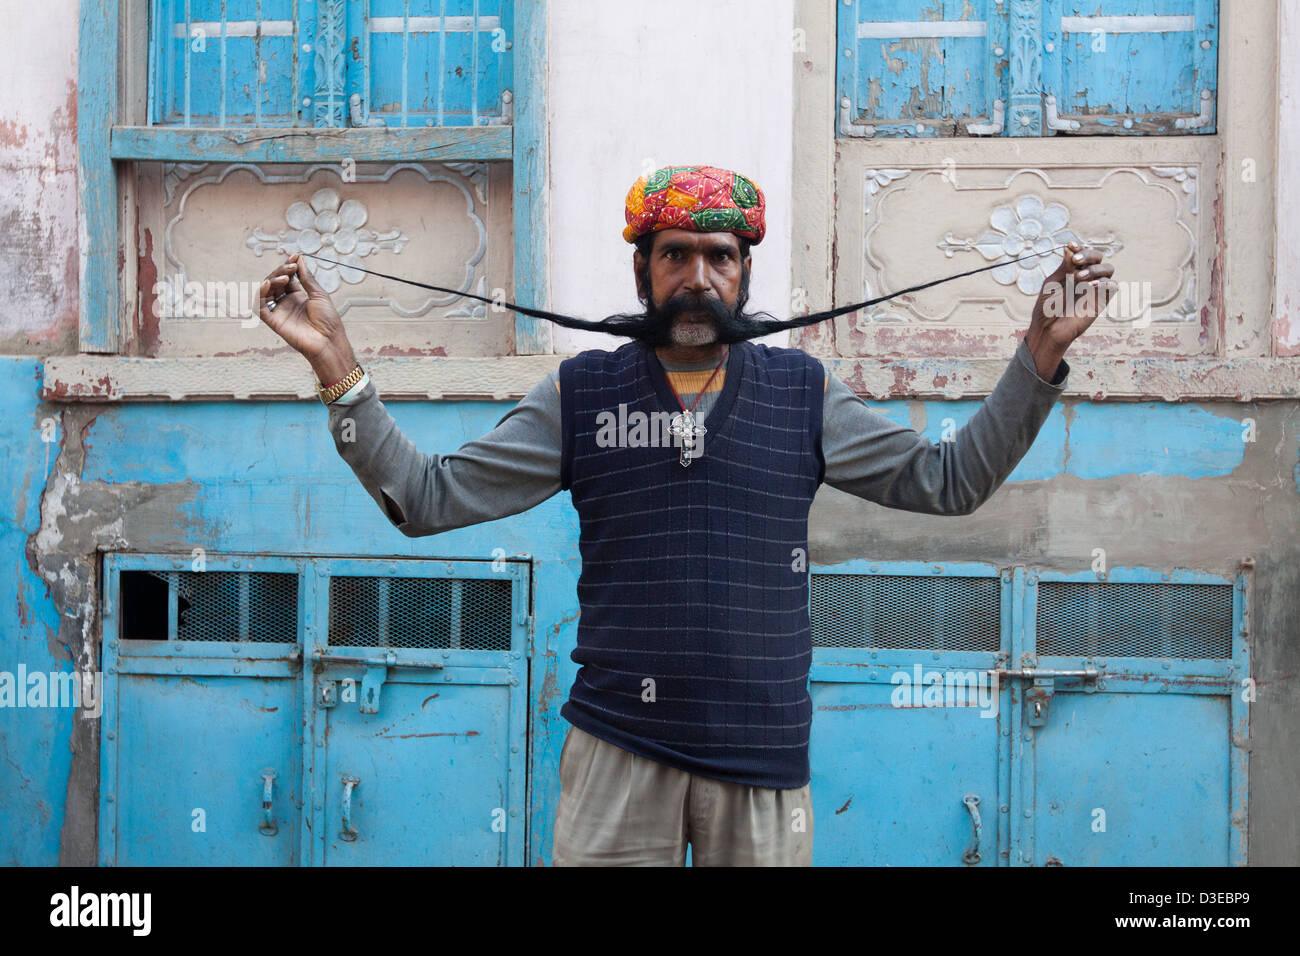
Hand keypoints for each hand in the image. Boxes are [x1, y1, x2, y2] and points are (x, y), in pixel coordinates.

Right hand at [257, 254, 357, 383]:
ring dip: (272, 280)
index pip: (287, 277)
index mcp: (297, 297)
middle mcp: (286, 303)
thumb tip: (299, 259)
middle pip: (276, 282)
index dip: (289, 266)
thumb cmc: (328, 320)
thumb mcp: (319, 294)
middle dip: (281, 271)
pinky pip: (261, 307)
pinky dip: (260, 294)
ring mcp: (279, 311)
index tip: (295, 256)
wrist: (329, 340)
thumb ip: (306, 278)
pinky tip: (267, 284)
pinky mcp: (274, 321)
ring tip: (285, 277)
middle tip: (291, 266)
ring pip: (267, 291)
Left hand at [1025, 241, 1116, 378]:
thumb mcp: (1052, 284)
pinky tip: (1091, 286)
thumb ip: (1063, 268)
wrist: (1049, 329)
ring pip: (1108, 269)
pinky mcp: (1102, 300)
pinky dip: (1105, 283)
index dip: (1079, 247)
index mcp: (1073, 270)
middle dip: (1088, 255)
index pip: (1081, 253)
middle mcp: (1087, 275)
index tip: (1071, 246)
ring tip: (1080, 278)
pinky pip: (1113, 286)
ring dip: (1095, 269)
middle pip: (1098, 257)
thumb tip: (1069, 248)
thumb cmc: (1047, 307)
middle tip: (1076, 261)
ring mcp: (1096, 287)